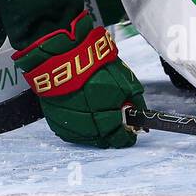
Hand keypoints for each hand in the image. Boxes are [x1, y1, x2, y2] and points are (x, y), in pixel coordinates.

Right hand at [13, 10, 146, 147]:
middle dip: (111, 133)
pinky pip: (70, 131)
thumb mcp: (126, 83)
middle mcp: (88, 126)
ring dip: (94, 132)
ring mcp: (69, 124)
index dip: (127, 136)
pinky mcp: (55, 120)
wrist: (63, 55)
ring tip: (97, 117)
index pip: (121, 138)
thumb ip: (134, 104)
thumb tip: (140, 120)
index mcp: (107, 117)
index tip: (130, 133)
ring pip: (86, 138)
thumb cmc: (96, 66)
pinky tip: (82, 116)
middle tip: (114, 123)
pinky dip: (78, 127)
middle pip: (103, 140)